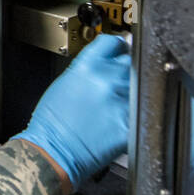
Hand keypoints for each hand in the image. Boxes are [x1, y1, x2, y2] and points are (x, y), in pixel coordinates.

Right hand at [12, 35, 130, 191]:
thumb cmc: (53, 121)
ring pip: (139, 88)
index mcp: (88, 66)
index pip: (114, 43)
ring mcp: (121, 101)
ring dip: (130, 95)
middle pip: (130, 64)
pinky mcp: (130, 124)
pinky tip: (117, 121)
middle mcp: (107, 79)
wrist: (52, 151)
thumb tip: (108, 61)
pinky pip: (141, 112)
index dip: (118, 47)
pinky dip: (133, 116)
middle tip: (113, 88)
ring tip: (112, 107)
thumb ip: (90, 67)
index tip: (121, 51)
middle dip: (125, 72)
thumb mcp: (65, 82)